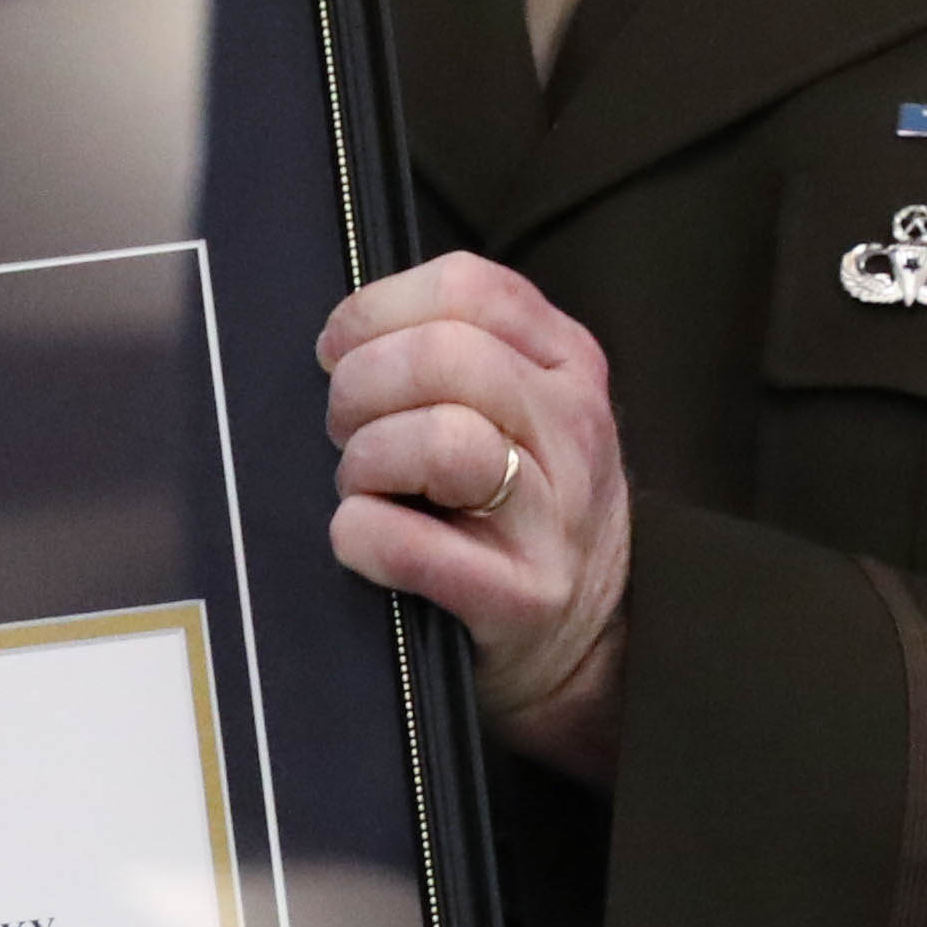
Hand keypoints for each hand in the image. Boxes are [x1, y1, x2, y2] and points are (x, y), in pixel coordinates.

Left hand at [322, 253, 630, 781]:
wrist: (586, 640)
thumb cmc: (519, 507)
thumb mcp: (520, 407)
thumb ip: (452, 352)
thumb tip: (341, 337)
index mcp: (567, 362)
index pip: (467, 287)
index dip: (376, 310)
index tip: (340, 351)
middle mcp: (572, 428)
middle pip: (445, 356)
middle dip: (362, 388)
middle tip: (345, 430)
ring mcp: (554, 516)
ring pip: (439, 441)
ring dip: (366, 462)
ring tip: (365, 488)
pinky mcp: (522, 598)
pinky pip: (412, 546)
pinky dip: (362, 535)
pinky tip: (360, 539)